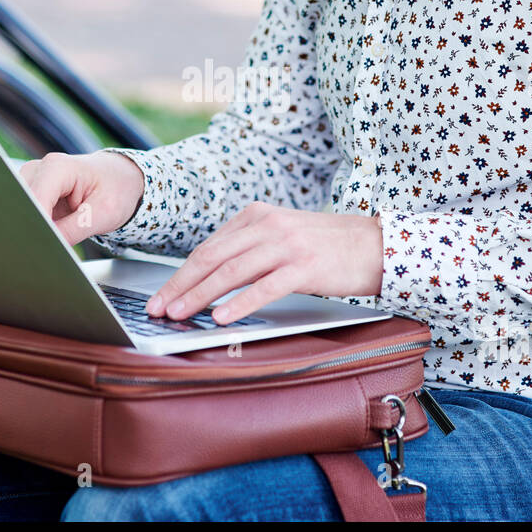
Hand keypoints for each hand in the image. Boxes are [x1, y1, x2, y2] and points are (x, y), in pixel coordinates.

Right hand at [15, 150, 143, 245]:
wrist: (120, 179)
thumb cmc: (116, 189)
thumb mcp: (103, 214)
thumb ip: (71, 232)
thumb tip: (46, 248)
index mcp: (57, 167)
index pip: (34, 201)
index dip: (38, 227)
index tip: (47, 247)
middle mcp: (39, 169)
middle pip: (21, 204)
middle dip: (33, 228)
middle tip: (53, 245)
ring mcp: (32, 179)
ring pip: (19, 211)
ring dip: (34, 228)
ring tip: (60, 235)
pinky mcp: (31, 191)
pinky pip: (24, 213)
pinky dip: (36, 226)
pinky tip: (54, 231)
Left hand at [145, 202, 382, 324]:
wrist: (373, 245)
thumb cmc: (325, 247)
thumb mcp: (281, 236)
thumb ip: (248, 249)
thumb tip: (208, 278)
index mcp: (256, 215)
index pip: (209, 247)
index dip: (180, 274)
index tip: (161, 295)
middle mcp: (267, 225)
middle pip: (212, 257)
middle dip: (180, 285)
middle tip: (158, 308)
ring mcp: (286, 245)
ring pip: (231, 272)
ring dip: (200, 295)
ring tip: (180, 314)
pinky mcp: (305, 266)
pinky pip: (264, 287)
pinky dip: (239, 303)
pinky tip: (221, 316)